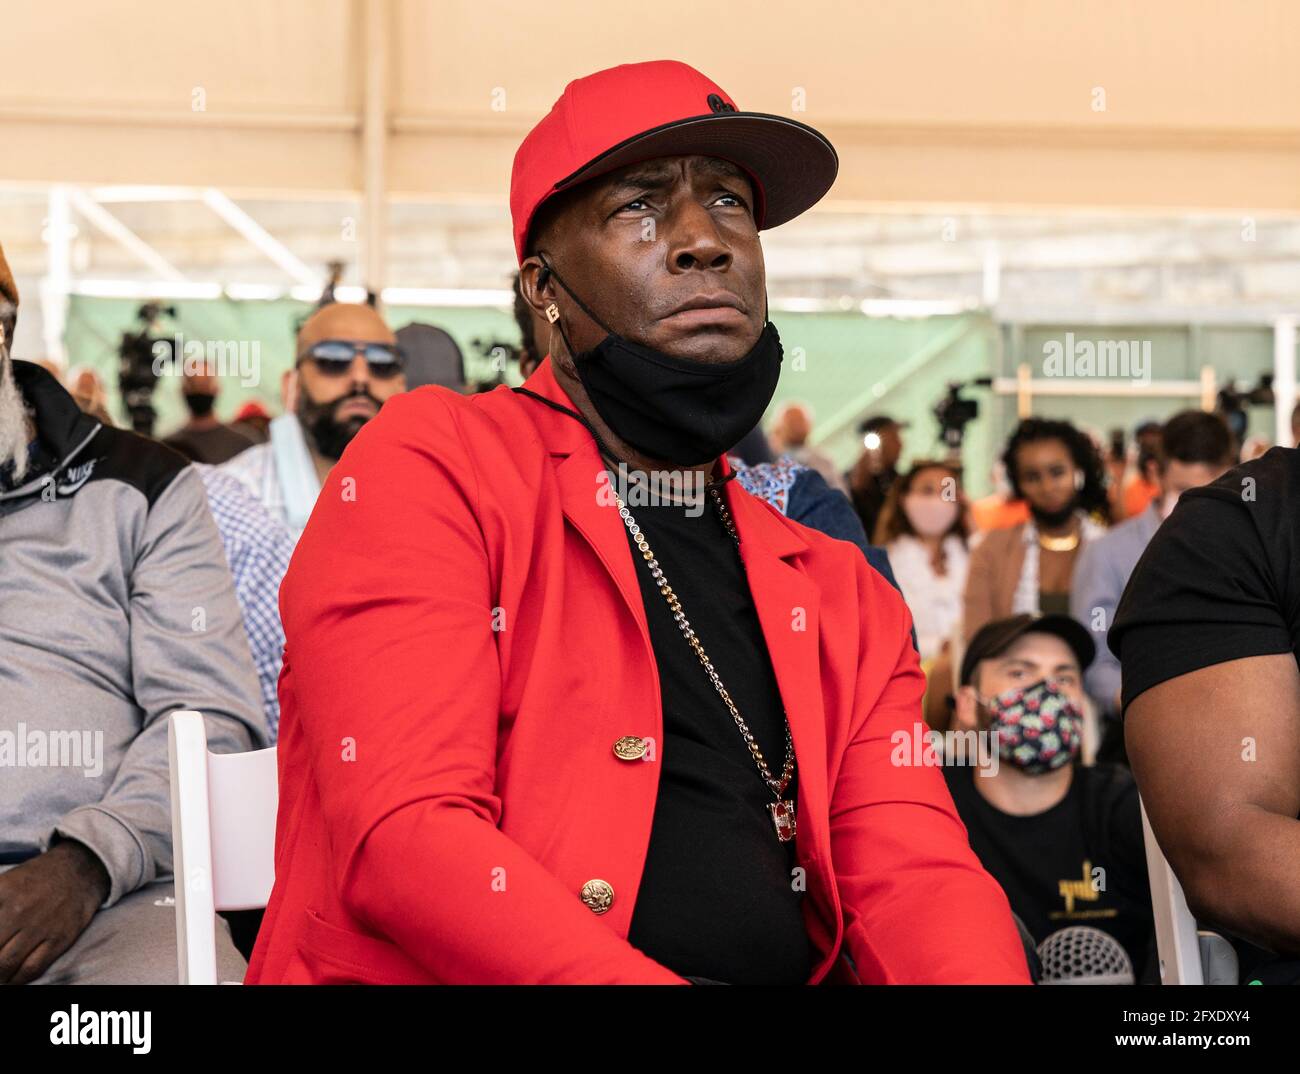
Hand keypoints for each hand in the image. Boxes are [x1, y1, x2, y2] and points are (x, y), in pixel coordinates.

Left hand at [0, 840, 108, 982]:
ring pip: (6, 965)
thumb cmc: (35, 879)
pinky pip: (31, 968)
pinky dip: (16, 981)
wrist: (80, 870)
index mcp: (2, 892)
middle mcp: (19, 910)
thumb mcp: (3, 882)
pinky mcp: (59, 938)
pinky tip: (10, 981)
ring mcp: (40, 926)